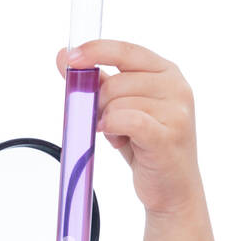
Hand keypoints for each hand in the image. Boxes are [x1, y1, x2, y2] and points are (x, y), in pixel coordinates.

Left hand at [56, 39, 205, 218]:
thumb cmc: (148, 147)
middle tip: (105, 123)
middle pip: (117, 82)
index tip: (71, 58)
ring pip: (118, 103)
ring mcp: (176, 111)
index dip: (96, 51)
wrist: (173, 190)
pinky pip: (127, 120)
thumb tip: (63, 56)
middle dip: (100, 104)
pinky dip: (112, 127)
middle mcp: (176, 87)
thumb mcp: (122, 109)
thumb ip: (98, 82)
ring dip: (108, 122)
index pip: (126, 51)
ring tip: (120, 137)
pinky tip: (114, 137)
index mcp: (167, 72)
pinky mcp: (168, 135)